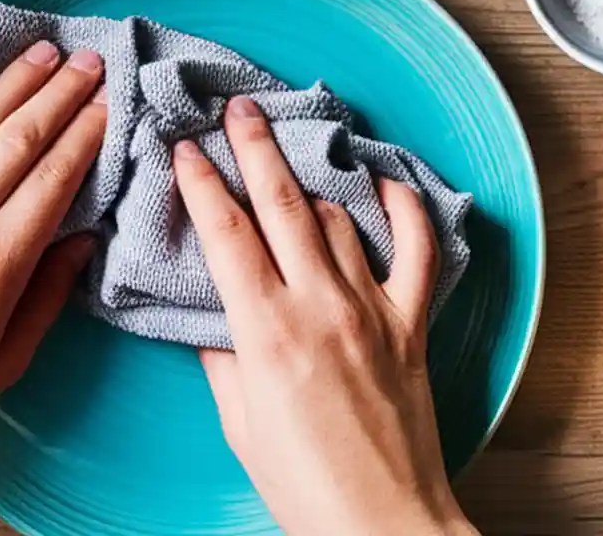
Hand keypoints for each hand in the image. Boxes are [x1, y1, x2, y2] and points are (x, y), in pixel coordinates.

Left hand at [0, 42, 106, 534]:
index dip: (87, 133)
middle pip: (16, 141)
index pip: (53, 179)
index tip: (110, 102)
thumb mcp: (8, 362)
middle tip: (90, 61)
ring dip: (8, 86)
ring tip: (41, 54)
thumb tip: (80, 240)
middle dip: (59, 94)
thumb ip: (48, 294)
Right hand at [173, 96, 476, 535]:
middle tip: (238, 109)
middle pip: (281, 204)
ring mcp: (373, 310)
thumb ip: (224, 357)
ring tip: (293, 149)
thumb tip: (215, 317)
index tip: (186, 148)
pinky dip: (404, 210)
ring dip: (311, 180)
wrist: (382, 523)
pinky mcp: (412, 325)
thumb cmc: (303, 485)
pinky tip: (384, 185)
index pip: (226, 234)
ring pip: (337, 220)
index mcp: (266, 332)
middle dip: (254, 147)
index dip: (202, 183)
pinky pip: (417, 251)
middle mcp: (320, 306)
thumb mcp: (240, 422)